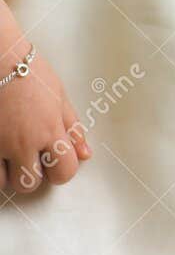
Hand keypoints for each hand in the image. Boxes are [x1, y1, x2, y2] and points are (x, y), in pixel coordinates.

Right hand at [0, 31, 91, 194]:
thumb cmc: (28, 71)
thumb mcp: (59, 96)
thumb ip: (72, 128)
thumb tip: (85, 154)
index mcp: (49, 130)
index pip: (64, 171)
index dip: (61, 172)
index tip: (54, 165)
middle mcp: (23, 141)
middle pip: (30, 184)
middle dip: (31, 176)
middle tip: (27, 160)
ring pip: (3, 182)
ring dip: (7, 174)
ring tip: (8, 155)